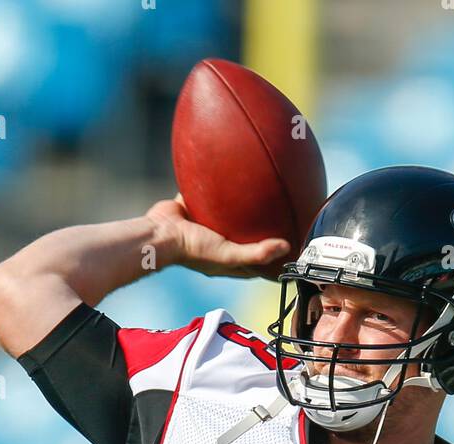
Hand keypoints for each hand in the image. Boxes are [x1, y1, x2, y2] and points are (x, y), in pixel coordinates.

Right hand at [146, 194, 290, 279]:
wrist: (159, 232)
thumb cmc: (193, 249)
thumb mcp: (229, 255)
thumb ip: (256, 253)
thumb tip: (286, 246)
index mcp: (229, 261)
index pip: (258, 263)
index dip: (276, 259)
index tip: (294, 250)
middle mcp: (220, 243)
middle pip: (247, 236)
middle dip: (264, 229)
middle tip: (285, 215)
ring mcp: (207, 225)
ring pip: (231, 214)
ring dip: (244, 205)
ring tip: (263, 188)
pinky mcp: (196, 207)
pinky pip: (212, 193)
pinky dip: (221, 185)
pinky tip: (235, 170)